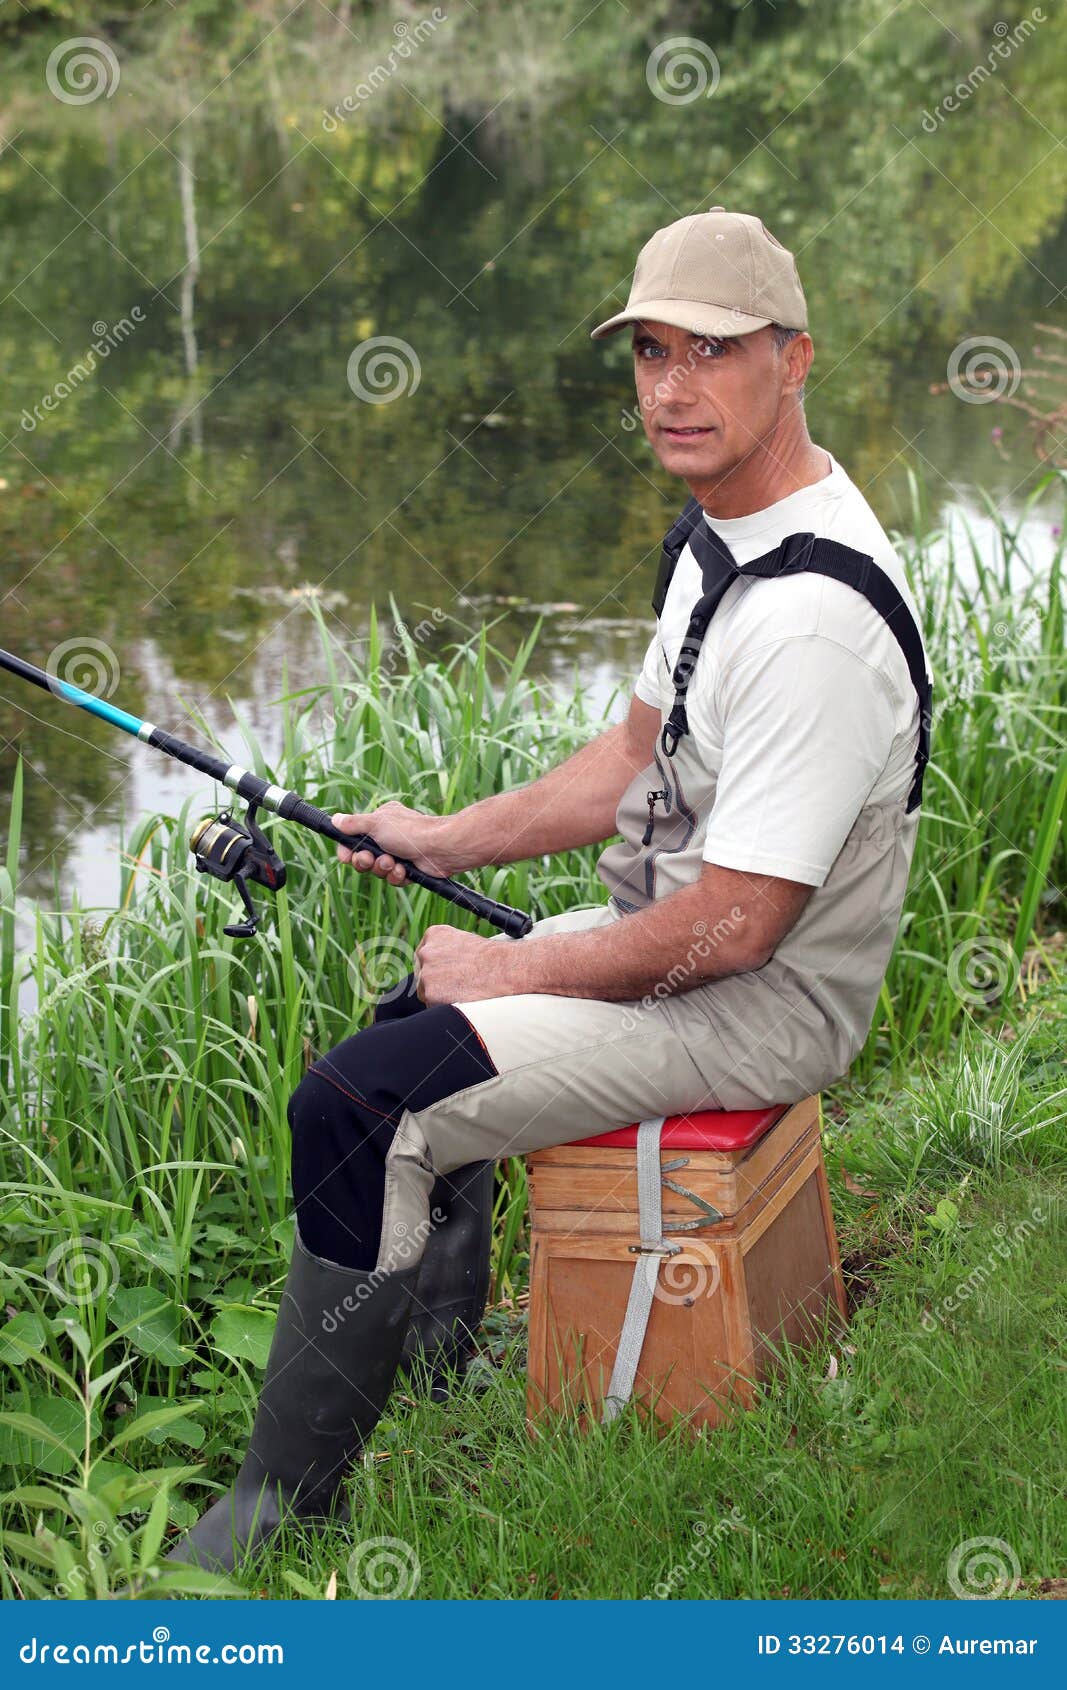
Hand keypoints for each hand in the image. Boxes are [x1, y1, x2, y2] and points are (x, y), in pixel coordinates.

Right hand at [331, 801, 454, 884]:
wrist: (441, 849)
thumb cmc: (410, 832)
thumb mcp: (376, 823)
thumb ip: (353, 823)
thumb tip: (335, 820)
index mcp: (381, 820)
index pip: (355, 837)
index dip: (349, 850)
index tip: (346, 857)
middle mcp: (389, 836)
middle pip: (365, 856)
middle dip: (366, 861)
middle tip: (370, 860)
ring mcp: (400, 853)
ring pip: (378, 869)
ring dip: (382, 869)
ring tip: (392, 862)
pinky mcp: (409, 869)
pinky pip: (393, 878)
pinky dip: (396, 876)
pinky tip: (403, 870)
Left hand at [413, 925, 513, 1005]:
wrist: (504, 969)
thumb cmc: (492, 957)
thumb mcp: (465, 941)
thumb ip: (447, 950)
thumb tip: (441, 965)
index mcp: (433, 935)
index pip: (424, 956)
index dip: (436, 968)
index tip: (447, 974)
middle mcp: (425, 951)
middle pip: (422, 973)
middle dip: (436, 982)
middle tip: (457, 986)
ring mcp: (426, 972)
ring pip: (425, 991)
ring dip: (440, 995)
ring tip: (463, 991)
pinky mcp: (430, 993)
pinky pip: (431, 1005)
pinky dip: (444, 1006)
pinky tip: (461, 998)